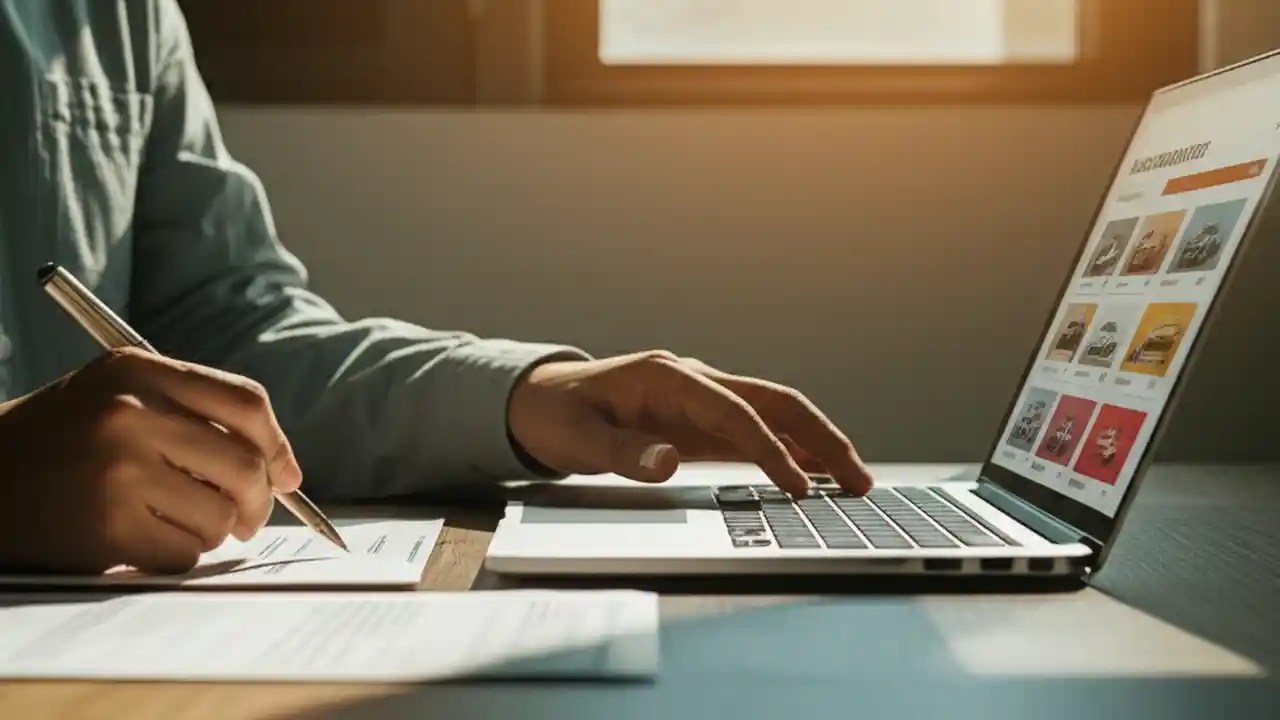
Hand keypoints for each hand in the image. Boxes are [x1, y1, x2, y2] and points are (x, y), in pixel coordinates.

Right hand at [0, 347, 301, 573]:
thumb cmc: (62, 443)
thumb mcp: (116, 396)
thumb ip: (195, 416)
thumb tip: (287, 472)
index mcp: (135, 369)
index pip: (245, 401)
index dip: (277, 444)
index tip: (287, 474)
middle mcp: (128, 412)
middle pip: (245, 465)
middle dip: (260, 502)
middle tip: (247, 518)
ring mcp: (116, 470)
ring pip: (221, 516)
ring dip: (214, 531)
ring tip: (178, 522)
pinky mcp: (105, 526)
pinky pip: (185, 552)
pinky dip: (178, 554)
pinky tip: (143, 539)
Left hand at [508, 351, 872, 495]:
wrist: (540, 401)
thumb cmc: (556, 416)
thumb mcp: (576, 437)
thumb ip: (620, 451)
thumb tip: (668, 462)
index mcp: (668, 378)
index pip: (733, 411)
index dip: (769, 447)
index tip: (797, 485)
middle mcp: (695, 381)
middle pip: (774, 401)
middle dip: (820, 436)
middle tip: (858, 478)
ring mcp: (702, 399)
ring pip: (774, 414)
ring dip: (815, 443)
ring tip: (855, 481)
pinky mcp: (701, 422)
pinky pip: (756, 432)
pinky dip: (791, 450)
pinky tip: (817, 475)